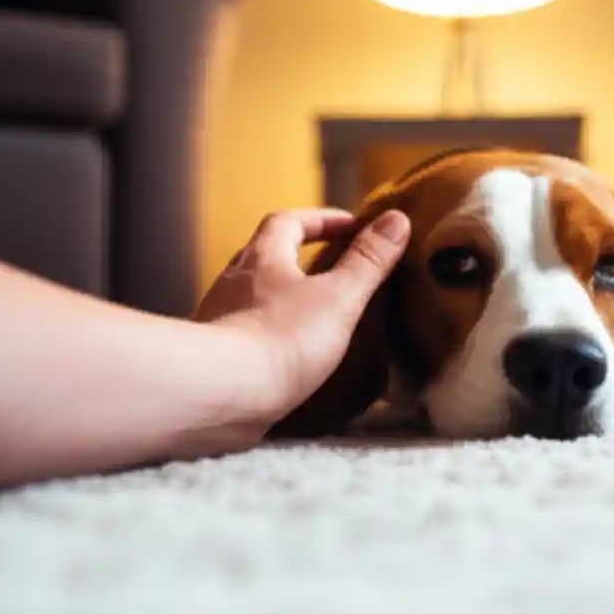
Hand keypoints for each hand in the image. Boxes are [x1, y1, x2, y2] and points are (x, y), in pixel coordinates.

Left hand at [194, 208, 409, 425]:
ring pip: (253, 295)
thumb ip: (368, 260)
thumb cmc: (282, 338)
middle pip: (266, 255)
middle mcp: (233, 281)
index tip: (351, 226)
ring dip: (282, 295)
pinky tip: (289, 353)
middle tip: (333, 265)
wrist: (224, 393)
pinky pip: (247, 332)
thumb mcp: (339, 296)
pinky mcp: (217, 356)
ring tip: (315, 311)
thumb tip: (396, 219)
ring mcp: (220, 319)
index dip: (322, 220)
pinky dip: (270, 333)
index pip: (290, 221)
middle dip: (299, 255)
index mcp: (263, 257)